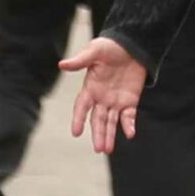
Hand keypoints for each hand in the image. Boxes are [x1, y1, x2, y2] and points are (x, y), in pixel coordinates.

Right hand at [62, 36, 148, 155]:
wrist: (133, 45)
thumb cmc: (111, 47)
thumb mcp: (95, 51)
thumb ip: (80, 60)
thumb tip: (62, 65)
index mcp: (90, 87)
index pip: (82, 106)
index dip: (79, 119)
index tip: (76, 132)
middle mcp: (101, 98)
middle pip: (97, 119)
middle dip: (98, 134)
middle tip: (98, 149)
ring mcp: (116, 101)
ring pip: (111, 122)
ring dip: (110, 135)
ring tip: (107, 150)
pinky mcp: (130, 101)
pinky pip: (129, 116)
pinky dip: (129, 125)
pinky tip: (130, 134)